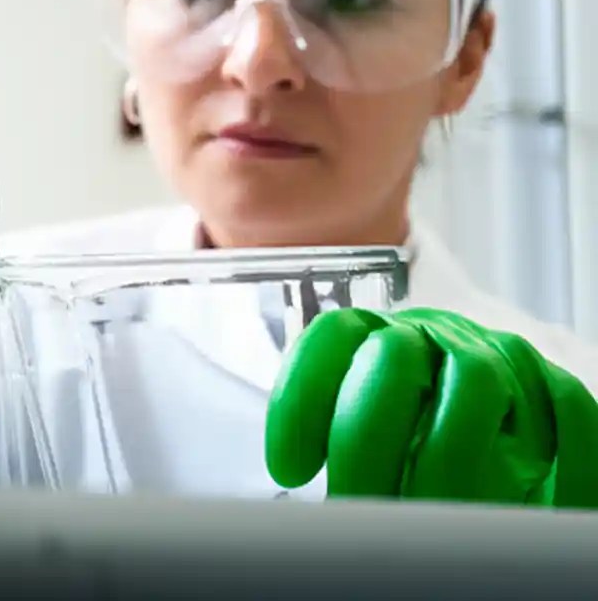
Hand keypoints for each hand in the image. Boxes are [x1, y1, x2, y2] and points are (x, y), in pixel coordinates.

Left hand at [266, 308, 597, 509]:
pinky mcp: (557, 390)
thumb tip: (307, 507)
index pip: (332, 338)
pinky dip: (549, 465)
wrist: (488, 408)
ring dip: (446, 460)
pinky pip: (566, 415)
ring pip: (475, 386)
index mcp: (374, 337)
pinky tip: (517, 514)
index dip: (302, 398)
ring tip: (428, 518)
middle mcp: (436, 337)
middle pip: (394, 361)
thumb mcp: (365, 427)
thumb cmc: (410, 427)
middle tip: (353, 504)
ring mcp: (501, 358)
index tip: (289, 470)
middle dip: (366, 440)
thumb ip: (337, 445)